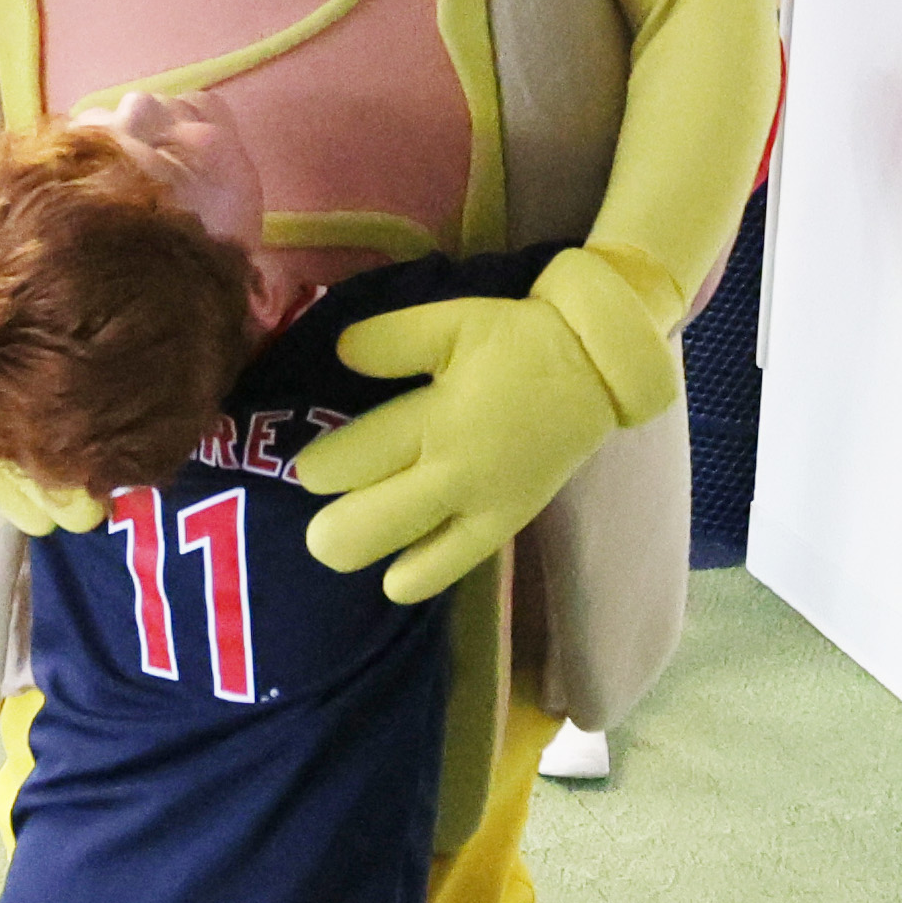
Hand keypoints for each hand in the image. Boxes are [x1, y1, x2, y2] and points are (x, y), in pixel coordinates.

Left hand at [296, 289, 624, 602]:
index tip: (307, 468)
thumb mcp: (450, 322)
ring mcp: (484, 508)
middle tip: (320, 516)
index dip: (320, 469)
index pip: (355, 459)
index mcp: (436, 419)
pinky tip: (394, 581)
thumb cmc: (515, 341)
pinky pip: (455, 565)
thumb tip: (339, 353)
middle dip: (329, 529)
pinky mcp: (506, 524)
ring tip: (344, 543)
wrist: (594, 368)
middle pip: (371, 524)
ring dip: (368, 554)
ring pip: (410, 561)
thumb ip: (390, 340)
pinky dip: (419, 577)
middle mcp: (455, 474)